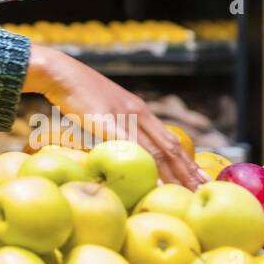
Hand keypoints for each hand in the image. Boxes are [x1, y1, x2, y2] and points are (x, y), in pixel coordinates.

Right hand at [22, 45, 207, 188]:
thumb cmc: (75, 90)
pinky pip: (131, 149)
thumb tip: (118, 143)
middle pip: (169, 147)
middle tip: (204, 190)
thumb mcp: (102, 106)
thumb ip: (114, 123)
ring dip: (174, 173)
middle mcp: (137, 113)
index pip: (169, 138)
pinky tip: (155, 181)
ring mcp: (123, 118)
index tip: (199, 176)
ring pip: (156, 150)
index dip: (186, 159)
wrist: (60, 72)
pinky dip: (146, 167)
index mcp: (138, 109)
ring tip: (188, 191)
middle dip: (187, 170)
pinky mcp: (106, 122)